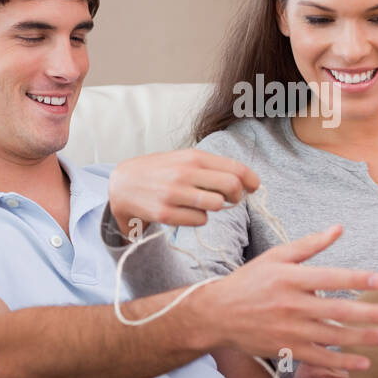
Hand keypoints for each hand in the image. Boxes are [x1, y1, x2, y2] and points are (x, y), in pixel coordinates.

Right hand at [107, 148, 259, 236]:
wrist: (124, 183)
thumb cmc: (161, 170)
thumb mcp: (184, 159)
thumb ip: (212, 168)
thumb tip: (246, 182)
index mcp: (193, 157)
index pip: (235, 168)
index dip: (251, 180)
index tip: (253, 187)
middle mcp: (184, 173)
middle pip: (231, 187)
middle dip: (238, 196)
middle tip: (232, 198)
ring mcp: (174, 194)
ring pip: (217, 206)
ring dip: (215, 207)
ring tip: (202, 202)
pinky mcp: (166, 213)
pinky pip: (200, 220)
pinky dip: (198, 218)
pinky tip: (186, 211)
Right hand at [191, 224, 377, 370]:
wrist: (218, 314)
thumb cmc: (250, 281)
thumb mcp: (276, 257)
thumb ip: (309, 245)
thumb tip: (339, 228)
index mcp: (291, 278)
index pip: (330, 278)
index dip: (356, 279)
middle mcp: (293, 305)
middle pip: (338, 310)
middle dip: (371, 314)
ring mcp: (290, 330)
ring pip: (333, 336)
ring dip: (364, 338)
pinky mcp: (287, 349)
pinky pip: (320, 358)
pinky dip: (342, 362)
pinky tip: (364, 362)